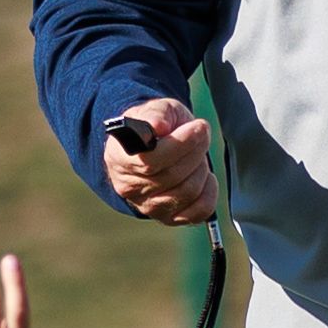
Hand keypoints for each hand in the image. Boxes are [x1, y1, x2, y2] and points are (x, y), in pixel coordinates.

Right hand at [101, 98, 216, 223]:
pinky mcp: (168, 218)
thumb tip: (158, 125)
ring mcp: (148, 206)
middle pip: (171, 176)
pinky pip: (198, 212)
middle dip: (195, 151)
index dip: (179, 145)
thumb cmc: (156, 126)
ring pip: (186, 192)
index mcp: (118, 157)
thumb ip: (156, 113)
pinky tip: (205, 176)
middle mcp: (128, 186)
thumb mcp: (155, 108)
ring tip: (198, 153)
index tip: (198, 127)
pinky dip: (209, 192)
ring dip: (201, 169)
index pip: (149, 161)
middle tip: (202, 132)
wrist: (155, 144)